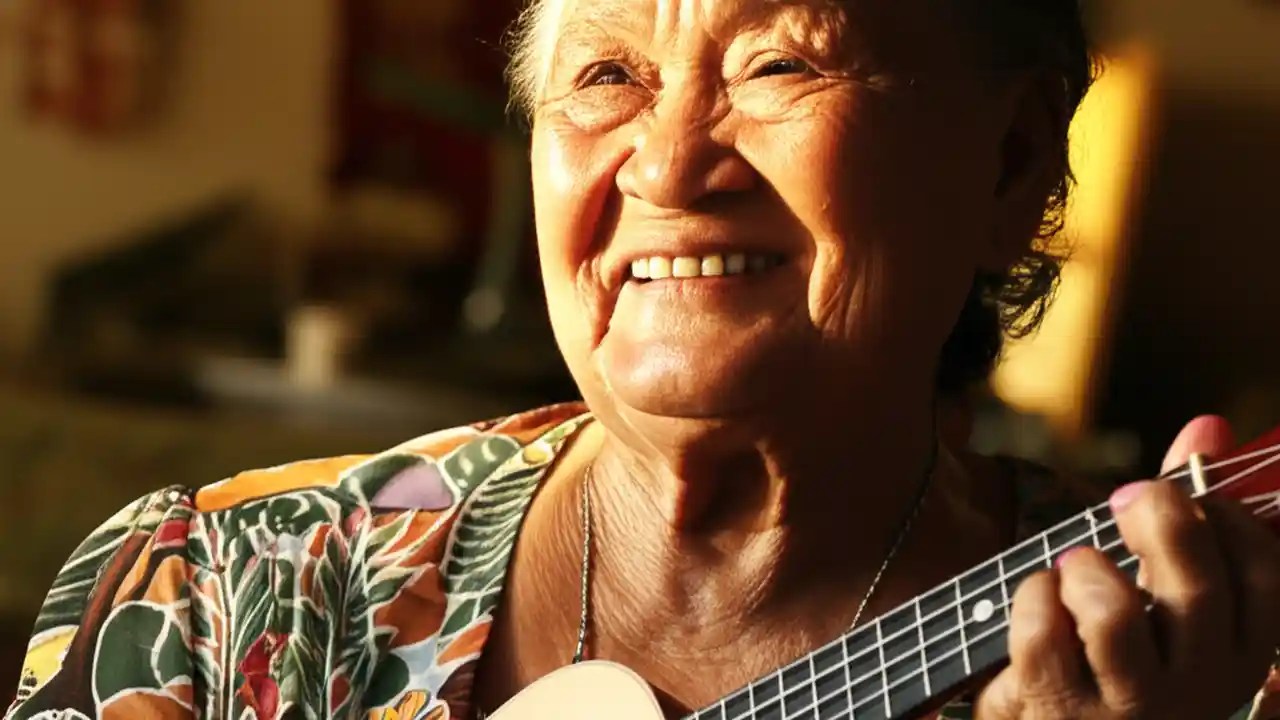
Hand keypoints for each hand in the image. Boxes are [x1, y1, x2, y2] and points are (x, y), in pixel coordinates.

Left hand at [976, 416, 1279, 718]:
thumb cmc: (1113, 654)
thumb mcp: (1161, 591)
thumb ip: (1186, 511)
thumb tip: (1208, 425)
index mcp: (1241, 658)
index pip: (1267, 576)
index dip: (1228, 517)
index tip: (1191, 497)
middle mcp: (1200, 691)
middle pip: (1196, 587)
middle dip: (1156, 520)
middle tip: (1124, 501)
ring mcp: (1132, 708)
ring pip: (1113, 614)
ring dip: (1084, 567)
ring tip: (1073, 568)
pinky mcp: (1061, 713)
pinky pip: (1043, 633)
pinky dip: (1032, 597)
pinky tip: (1038, 600)